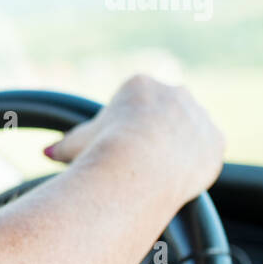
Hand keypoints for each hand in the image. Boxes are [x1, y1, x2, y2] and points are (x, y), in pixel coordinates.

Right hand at [43, 74, 225, 203]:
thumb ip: (66, 145)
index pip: (136, 103)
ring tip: (157, 173)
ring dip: (177, 147)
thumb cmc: (102, 150)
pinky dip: (195, 163)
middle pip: (166, 113)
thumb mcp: (77, 144)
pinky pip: (207, 151)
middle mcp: (175, 93)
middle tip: (138, 161)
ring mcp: (198, 116)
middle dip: (154, 134)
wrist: (140, 165)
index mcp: (141, 85)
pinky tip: (176, 178)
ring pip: (189, 131)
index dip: (124, 128)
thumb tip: (47, 152)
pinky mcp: (215, 141)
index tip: (117, 147)